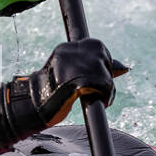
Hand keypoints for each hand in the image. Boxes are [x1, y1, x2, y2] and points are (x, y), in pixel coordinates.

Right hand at [0, 38, 128, 155]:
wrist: (31, 109)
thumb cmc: (52, 95)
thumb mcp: (73, 76)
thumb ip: (95, 67)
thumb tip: (124, 67)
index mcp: (65, 49)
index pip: (96, 46)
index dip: (103, 63)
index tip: (98, 77)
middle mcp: (68, 52)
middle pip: (102, 56)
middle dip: (106, 74)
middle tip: (97, 90)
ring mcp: (71, 66)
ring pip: (105, 72)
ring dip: (107, 89)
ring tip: (97, 99)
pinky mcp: (76, 81)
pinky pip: (104, 85)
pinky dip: (107, 95)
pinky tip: (100, 102)